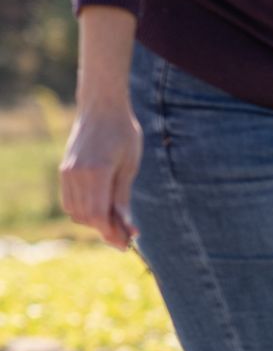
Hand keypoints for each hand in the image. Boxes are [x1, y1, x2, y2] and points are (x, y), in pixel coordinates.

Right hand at [60, 102, 141, 249]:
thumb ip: (123, 197)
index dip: (111, 232)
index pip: (97, 214)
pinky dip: (84, 210)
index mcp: (95, 172)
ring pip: (75, 211)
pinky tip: (103, 210)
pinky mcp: (64, 170)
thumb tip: (125, 226)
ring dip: (94, 222)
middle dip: (105, 230)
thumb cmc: (123, 134)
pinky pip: (70, 200)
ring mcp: (66, 172)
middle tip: (127, 237)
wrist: (101, 108)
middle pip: (85, 217)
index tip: (128, 242)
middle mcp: (75, 174)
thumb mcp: (129, 167)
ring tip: (118, 223)